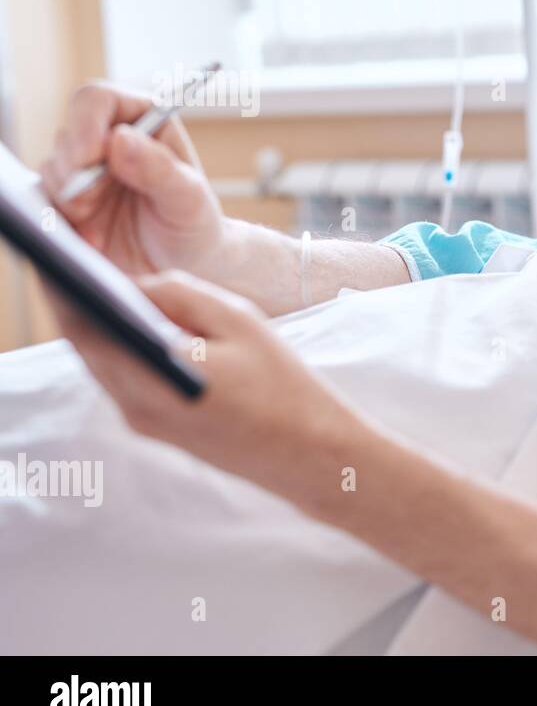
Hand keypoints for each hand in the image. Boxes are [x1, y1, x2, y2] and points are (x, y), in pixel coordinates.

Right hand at [40, 83, 228, 278]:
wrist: (182, 267)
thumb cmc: (194, 223)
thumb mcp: (189, 199)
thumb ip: (159, 168)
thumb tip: (118, 137)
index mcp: (142, 119)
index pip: (97, 99)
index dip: (85, 124)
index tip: (89, 159)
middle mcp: (106, 138)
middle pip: (66, 136)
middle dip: (75, 171)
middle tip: (94, 202)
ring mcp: (83, 170)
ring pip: (51, 170)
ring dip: (70, 201)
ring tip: (103, 228)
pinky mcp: (66, 201)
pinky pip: (43, 204)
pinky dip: (63, 224)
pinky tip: (92, 242)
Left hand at [42, 270, 363, 497]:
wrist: (309, 452)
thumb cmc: (283, 384)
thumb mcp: (239, 320)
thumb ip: (180, 294)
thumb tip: (135, 283)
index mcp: (151, 377)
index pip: (84, 325)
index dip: (66, 287)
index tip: (58, 253)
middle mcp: (134, 406)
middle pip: (87, 345)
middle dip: (80, 303)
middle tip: (76, 261)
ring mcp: (143, 423)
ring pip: (104, 363)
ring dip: (101, 327)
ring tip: (103, 285)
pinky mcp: (156, 430)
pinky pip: (123, 379)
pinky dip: (121, 348)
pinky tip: (136, 323)